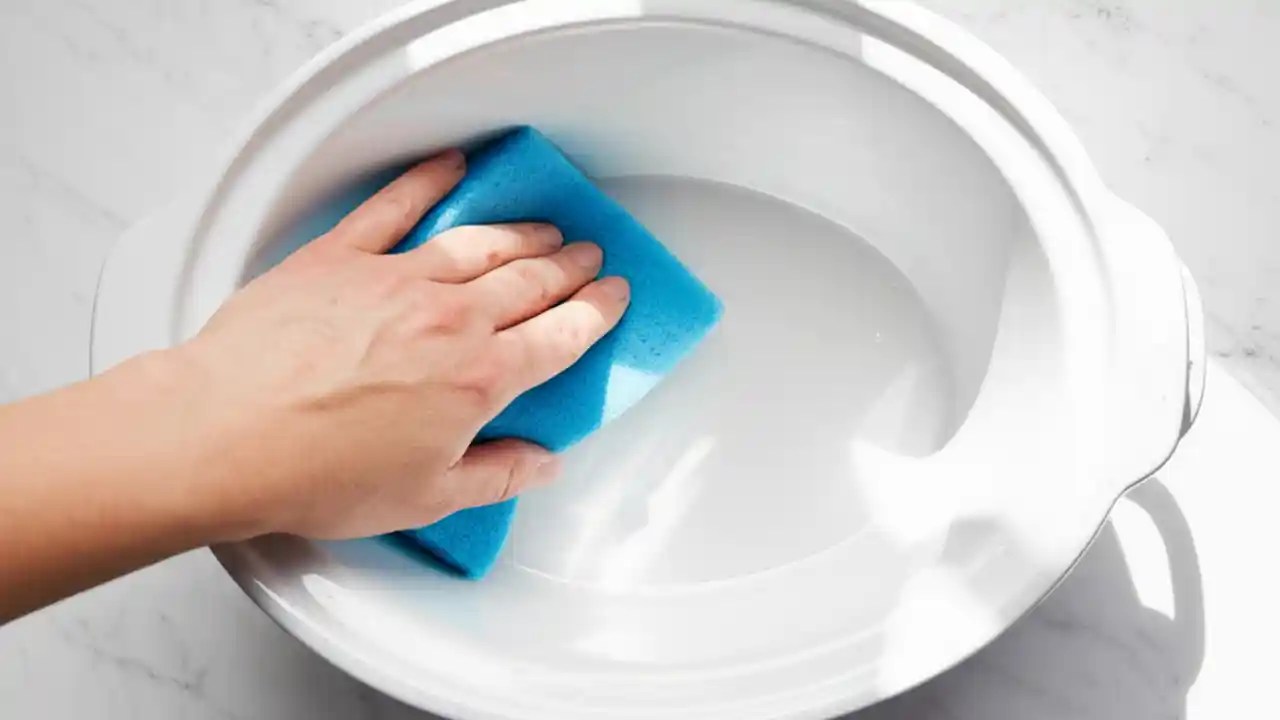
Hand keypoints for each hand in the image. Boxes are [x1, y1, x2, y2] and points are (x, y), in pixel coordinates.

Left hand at [173, 150, 628, 539]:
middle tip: (590, 257)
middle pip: (529, 280)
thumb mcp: (426, 498)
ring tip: (545, 227)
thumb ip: (497, 476)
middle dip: (569, 267)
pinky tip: (453, 167)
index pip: (559, 337)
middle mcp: (450, 318)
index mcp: (478, 379)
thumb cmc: (319, 474)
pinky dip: (429, 181)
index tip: (613, 297)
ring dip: (521, 232)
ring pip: (478, 242)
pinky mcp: (341, 256)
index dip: (595, 313)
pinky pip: (395, 205)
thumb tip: (543, 465)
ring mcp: (395, 277)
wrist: (224, 435)